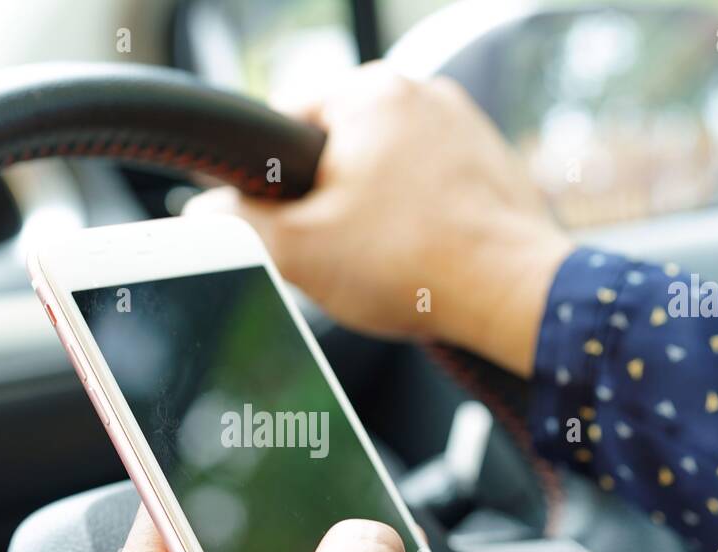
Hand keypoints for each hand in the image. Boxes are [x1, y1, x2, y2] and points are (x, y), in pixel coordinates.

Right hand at [187, 62, 573, 377]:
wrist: (510, 294)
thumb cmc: (413, 263)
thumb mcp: (298, 249)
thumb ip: (238, 224)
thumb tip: (206, 214)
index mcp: (369, 92)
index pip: (285, 121)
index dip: (269, 179)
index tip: (281, 220)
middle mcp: (421, 92)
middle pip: (338, 148)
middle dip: (328, 199)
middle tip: (337, 250)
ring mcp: (462, 125)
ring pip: (383, 168)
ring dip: (372, 209)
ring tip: (384, 257)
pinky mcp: (488, 162)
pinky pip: (428, 184)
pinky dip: (416, 217)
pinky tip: (418, 255)